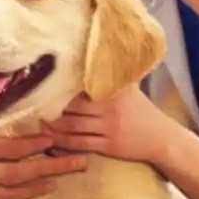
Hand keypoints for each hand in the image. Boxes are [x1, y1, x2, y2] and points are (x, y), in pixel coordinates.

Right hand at [0, 116, 87, 198]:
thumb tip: (7, 106)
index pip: (12, 145)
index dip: (37, 144)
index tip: (57, 138)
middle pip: (20, 170)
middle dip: (51, 167)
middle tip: (77, 162)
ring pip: (11, 189)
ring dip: (39, 185)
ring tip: (60, 179)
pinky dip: (18, 197)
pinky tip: (34, 192)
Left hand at [43, 87, 178, 165]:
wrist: (162, 137)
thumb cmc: (143, 111)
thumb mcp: (131, 89)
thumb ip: (114, 76)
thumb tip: (100, 52)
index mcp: (115, 91)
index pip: (83, 87)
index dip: (63, 88)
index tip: (46, 86)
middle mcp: (111, 108)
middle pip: (74, 108)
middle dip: (53, 108)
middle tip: (36, 106)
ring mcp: (110, 128)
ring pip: (74, 127)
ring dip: (54, 127)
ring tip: (39, 123)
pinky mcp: (109, 145)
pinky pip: (80, 144)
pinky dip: (63, 143)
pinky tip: (52, 140)